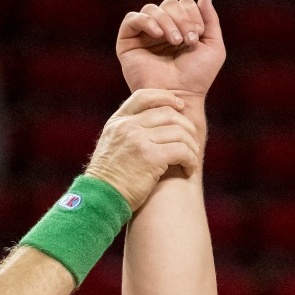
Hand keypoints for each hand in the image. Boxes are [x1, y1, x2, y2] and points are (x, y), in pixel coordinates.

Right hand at [83, 90, 202, 212]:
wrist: (101, 198)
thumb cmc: (111, 179)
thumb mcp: (113, 145)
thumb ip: (128, 132)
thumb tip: (154, 126)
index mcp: (118, 121)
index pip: (145, 96)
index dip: (167, 97)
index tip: (180, 106)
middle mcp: (127, 126)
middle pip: (168, 113)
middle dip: (186, 127)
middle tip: (192, 142)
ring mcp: (138, 140)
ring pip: (179, 133)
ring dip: (191, 147)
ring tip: (191, 160)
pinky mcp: (150, 157)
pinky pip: (182, 151)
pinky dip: (191, 161)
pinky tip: (189, 170)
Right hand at [118, 0, 227, 100]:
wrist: (180, 96)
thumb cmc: (198, 77)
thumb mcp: (213, 47)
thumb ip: (211, 21)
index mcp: (180, 28)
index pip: (184, 4)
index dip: (193, 14)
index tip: (198, 35)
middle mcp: (161, 29)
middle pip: (169, 3)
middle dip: (182, 18)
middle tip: (189, 39)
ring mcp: (144, 35)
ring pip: (152, 9)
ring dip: (167, 22)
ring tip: (175, 41)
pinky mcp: (127, 42)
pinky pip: (132, 19)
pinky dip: (147, 21)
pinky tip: (158, 34)